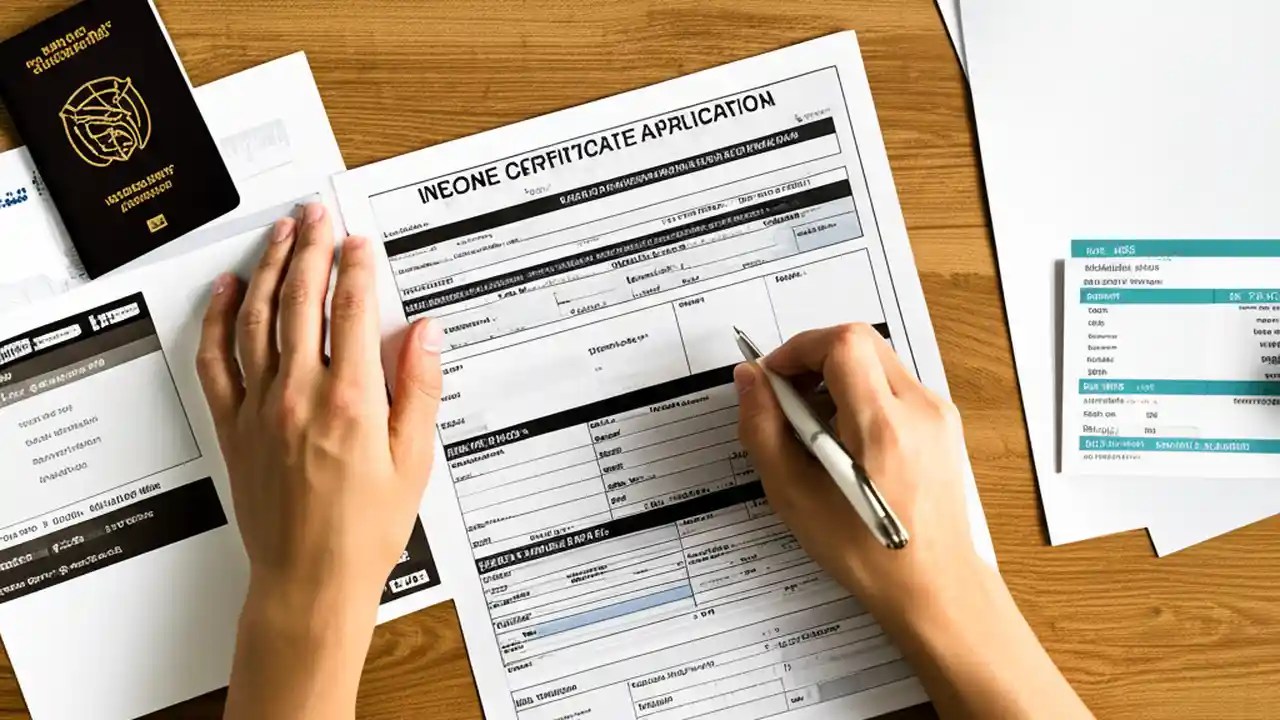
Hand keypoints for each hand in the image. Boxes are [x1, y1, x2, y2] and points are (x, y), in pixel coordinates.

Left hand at [197, 203, 442, 719]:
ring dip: (269, 268)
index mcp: (351, 401)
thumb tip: (423, 333)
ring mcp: (260, 407)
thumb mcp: (413, 460)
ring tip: (280, 234)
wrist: (309, 579)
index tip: (360, 242)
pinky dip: (220, 320)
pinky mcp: (235, 426)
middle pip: (301, 299)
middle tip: (317, 214)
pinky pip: (217, 360)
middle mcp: (299, 394)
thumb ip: (418, 389)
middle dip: (311, 247)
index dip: (356, 267)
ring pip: (258, 318)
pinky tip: (228, 291)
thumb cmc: (364, 530)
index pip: (351, 310)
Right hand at [734, 323, 978, 622]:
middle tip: (789, 397)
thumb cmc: (868, 553)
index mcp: (883, 425)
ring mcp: (937, 414)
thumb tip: (750, 380)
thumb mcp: (794, 494)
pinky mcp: (942, 424)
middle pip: (860, 341)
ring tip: (815, 427)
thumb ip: (763, 428)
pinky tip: (845, 440)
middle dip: (814, 358)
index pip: (842, 344)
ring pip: (877, 360)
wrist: (933, 585)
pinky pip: (894, 385)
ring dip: (837, 376)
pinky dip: (861, 394)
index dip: (799, 349)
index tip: (774, 378)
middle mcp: (919, 409)